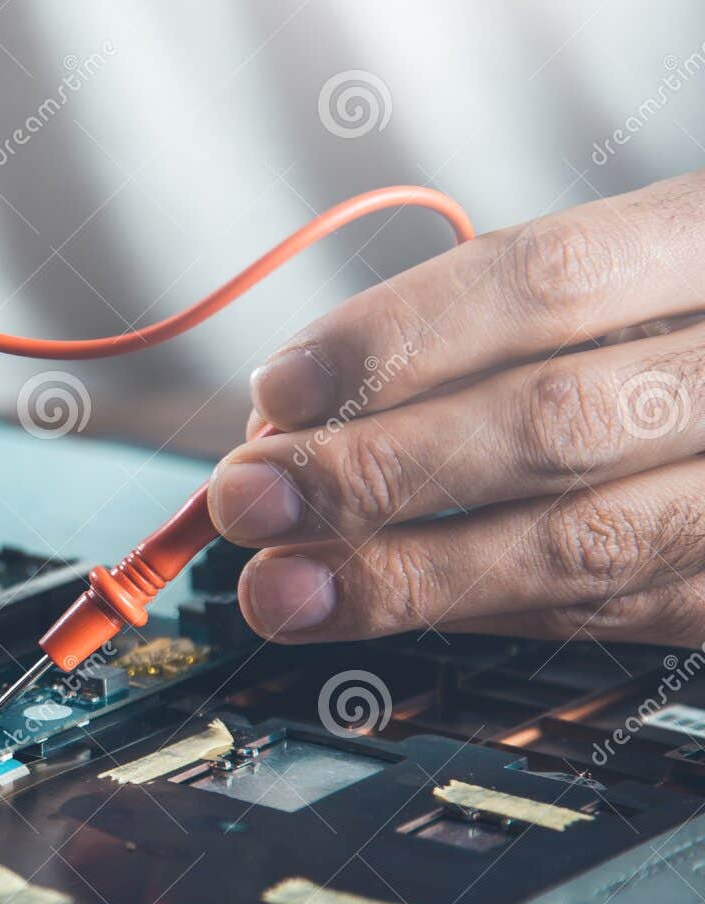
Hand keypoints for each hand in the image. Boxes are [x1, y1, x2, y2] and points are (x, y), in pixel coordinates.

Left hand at [209, 171, 704, 647]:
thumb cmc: (674, 331)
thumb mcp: (615, 280)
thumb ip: (473, 335)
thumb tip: (287, 417)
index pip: (546, 277)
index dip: (396, 339)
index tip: (276, 392)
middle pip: (554, 421)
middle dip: (377, 473)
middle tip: (249, 501)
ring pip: (582, 543)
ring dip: (406, 574)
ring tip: (283, 590)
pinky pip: (610, 617)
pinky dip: (482, 613)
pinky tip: (390, 607)